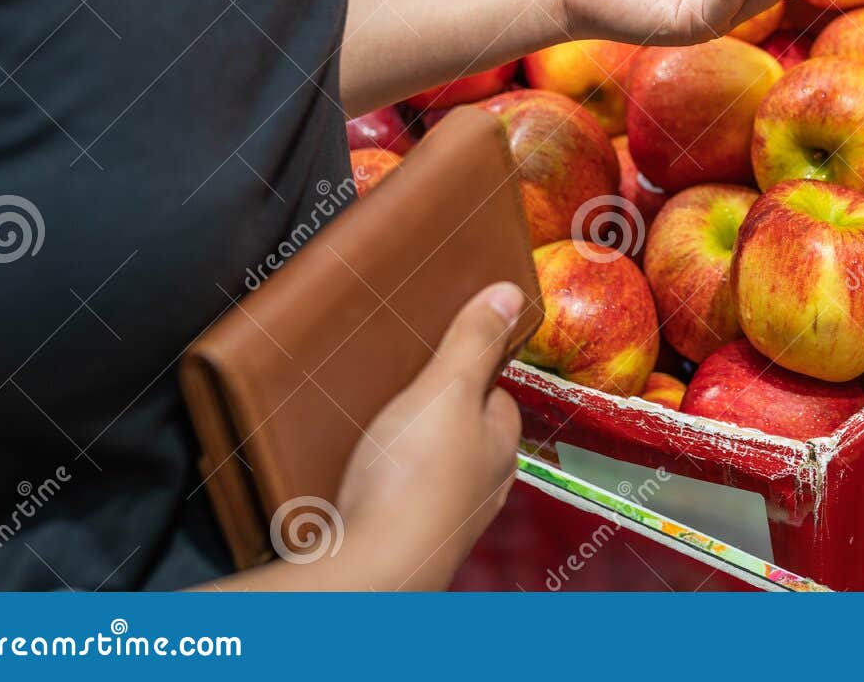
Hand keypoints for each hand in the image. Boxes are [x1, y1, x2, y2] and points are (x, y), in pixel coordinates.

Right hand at [333, 283, 525, 590]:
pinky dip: (381, 485)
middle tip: (402, 385)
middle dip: (439, 411)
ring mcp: (442, 517)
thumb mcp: (444, 391)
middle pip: (465, 434)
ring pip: (431, 469)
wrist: (370, 570)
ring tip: (372, 425)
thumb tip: (509, 293)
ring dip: (407, 449)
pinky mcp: (403, 540)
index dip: (475, 370)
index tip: (449, 350)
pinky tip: (354, 475)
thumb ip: (473, 343)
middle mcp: (480, 487)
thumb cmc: (413, 482)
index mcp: (498, 447)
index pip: (498, 397)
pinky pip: (395, 499)